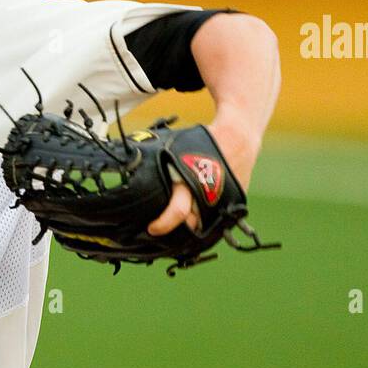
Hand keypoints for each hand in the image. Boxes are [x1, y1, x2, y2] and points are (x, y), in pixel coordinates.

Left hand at [146, 121, 259, 236]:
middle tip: (163, 229)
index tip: (152, 229)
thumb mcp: (176, 148)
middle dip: (176, 231)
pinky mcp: (234, 203)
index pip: (177, 212)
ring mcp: (224, 201)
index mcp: (191, 180)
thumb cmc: (201, 140)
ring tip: (178, 229)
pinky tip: (196, 221)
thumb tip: (129, 166)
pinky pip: (218, 220)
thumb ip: (159, 163)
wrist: (239, 136)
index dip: (163, 224)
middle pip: (191, 225)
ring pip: (205, 225)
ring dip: (191, 229)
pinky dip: (206, 222)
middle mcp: (209, 194)